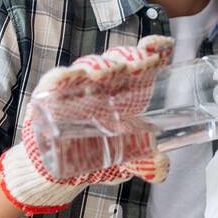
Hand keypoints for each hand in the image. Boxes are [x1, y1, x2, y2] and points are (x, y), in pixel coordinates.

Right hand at [0, 35, 174, 214]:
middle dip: (130, 59)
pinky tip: (68, 78)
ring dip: (99, 66)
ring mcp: (78, 88)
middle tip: (142, 65)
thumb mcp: (128, 162)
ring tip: (106, 74)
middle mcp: (105, 85)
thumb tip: (162, 166)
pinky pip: (55, 82)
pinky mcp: (51, 97)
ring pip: (89, 67)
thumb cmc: (100, 156)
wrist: (63, 171)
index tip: (166, 46)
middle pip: (119, 62)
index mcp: (128, 92)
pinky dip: (61, 78)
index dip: (154, 50)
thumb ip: (148, 165)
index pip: (143, 62)